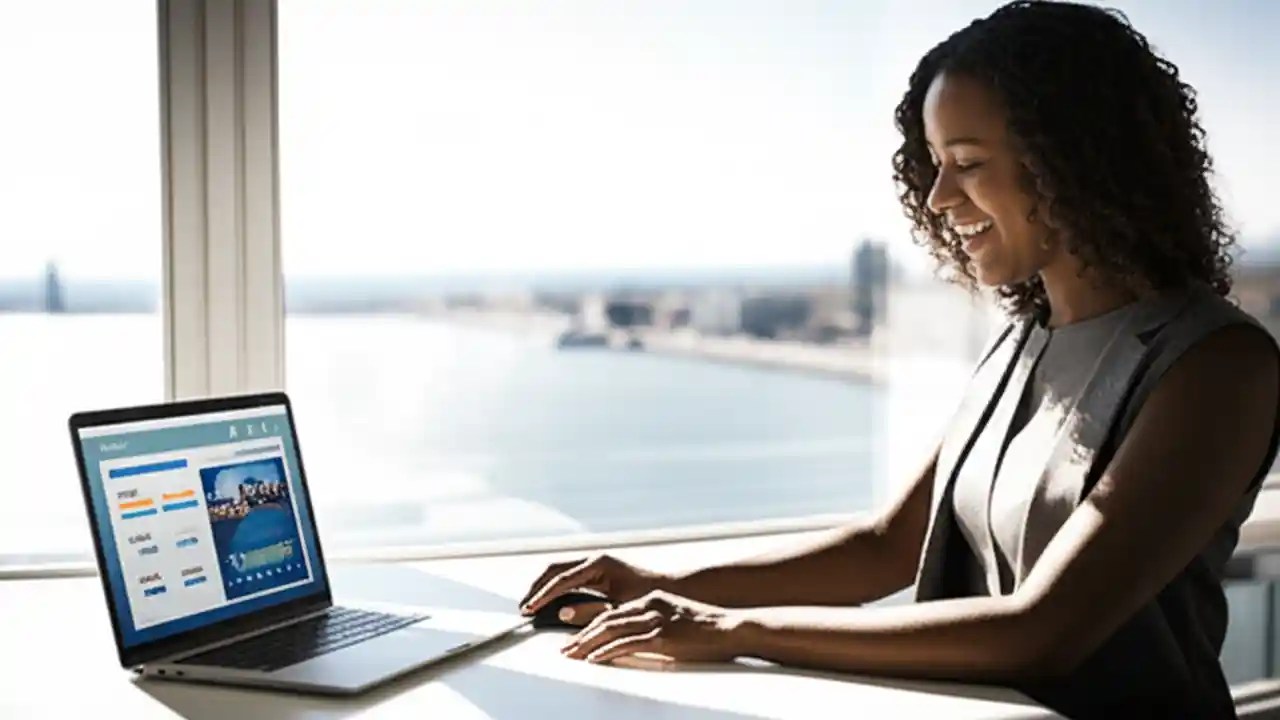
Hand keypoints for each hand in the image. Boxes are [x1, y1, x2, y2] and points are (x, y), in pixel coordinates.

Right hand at [520, 554, 667, 626]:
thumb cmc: (646, 599)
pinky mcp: (596, 570)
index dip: (542, 595)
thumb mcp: (617, 607)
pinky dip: (554, 586)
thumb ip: (589, 610)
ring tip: (531, 604)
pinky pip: (568, 574)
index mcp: (598, 565)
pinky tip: (548, 600)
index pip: (561, 579)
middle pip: (554, 569)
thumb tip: (560, 612)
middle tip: (523, 607)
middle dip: (537, 588)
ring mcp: (594, 562)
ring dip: (543, 585)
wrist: (668, 588)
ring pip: (559, 569)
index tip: (528, 609)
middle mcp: (594, 559)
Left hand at [560, 589, 743, 664]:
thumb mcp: (673, 620)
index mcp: (651, 599)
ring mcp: (656, 619)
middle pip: (605, 619)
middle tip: (564, 649)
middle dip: (581, 635)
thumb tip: (630, 641)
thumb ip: (651, 626)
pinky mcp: (663, 635)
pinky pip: (627, 644)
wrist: (731, 629)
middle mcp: (650, 604)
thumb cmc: (704, 630)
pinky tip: (594, 659)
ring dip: (587, 643)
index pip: (611, 611)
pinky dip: (607, 652)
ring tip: (571, 655)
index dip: (588, 624)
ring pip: (611, 629)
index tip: (574, 637)